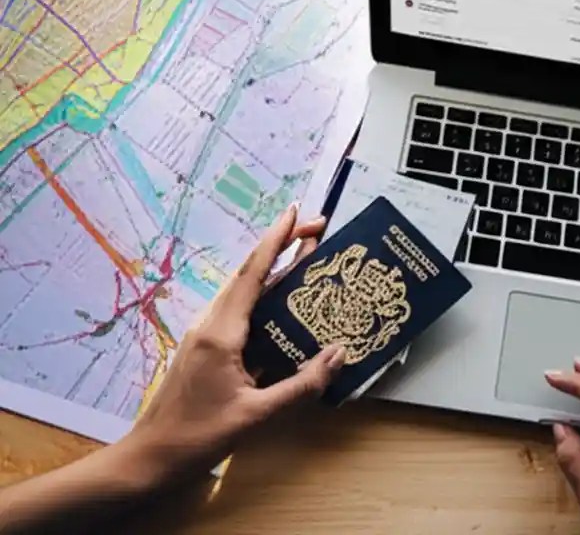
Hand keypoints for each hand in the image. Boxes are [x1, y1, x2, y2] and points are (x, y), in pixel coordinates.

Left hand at [122, 204, 346, 482]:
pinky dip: (264, 298)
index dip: (277, 240)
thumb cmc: (199, 436)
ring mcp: (204, 335)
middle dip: (282, 248)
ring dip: (274, 272)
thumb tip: (340, 353)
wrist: (149, 458)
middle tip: (317, 231)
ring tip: (307, 261)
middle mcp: (210, 324)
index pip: (254, 274)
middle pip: (250, 274)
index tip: (296, 212)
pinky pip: (238, 312)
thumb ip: (302, 384)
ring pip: (243, 291)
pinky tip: (283, 308)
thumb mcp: (258, 415)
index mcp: (222, 333)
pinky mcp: (204, 349)